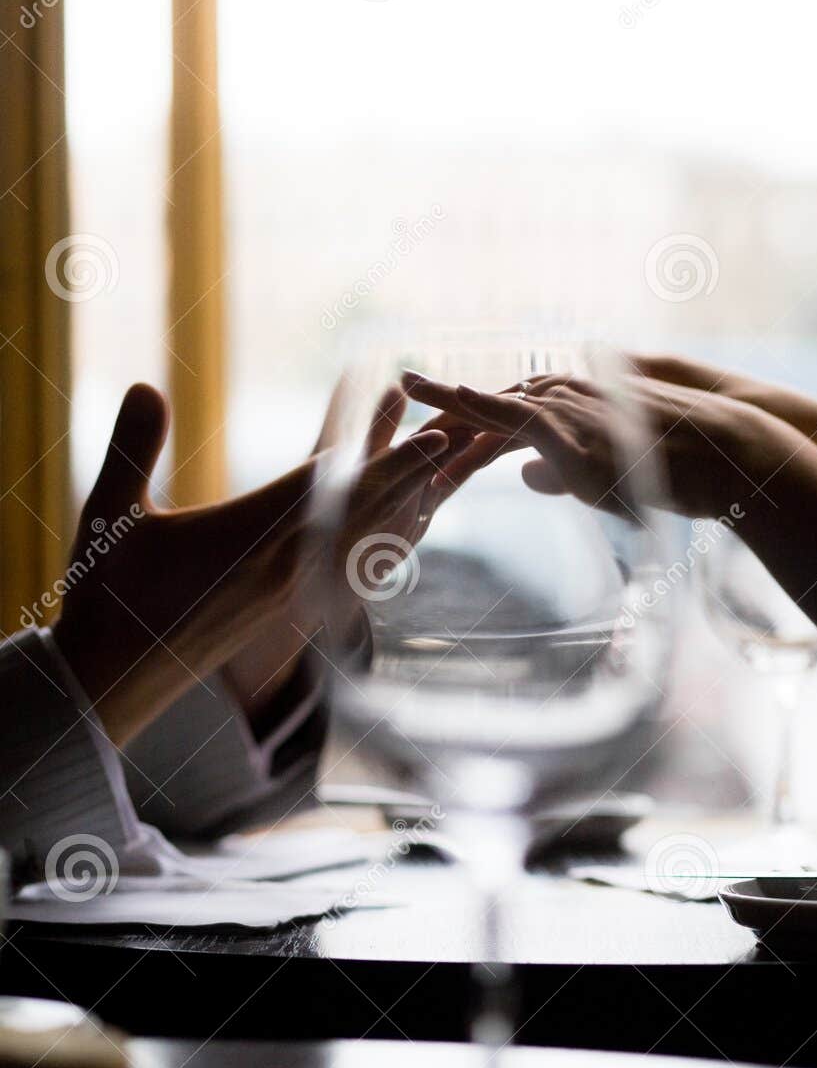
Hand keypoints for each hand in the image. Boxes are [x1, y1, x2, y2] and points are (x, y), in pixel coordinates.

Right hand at [51, 384, 447, 745]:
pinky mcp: (284, 613)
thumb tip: (142, 383)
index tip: (434, 435)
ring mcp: (289, 595)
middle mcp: (283, 569)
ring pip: (363, 543)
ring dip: (404, 502)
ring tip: (440, 472)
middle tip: (459, 436)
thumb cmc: (107, 600)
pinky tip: (398, 535)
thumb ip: (130, 449)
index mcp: (249, 541)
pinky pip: (349, 572)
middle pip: (367, 511)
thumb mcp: (107, 518)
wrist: (111, 685)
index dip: (388, 459)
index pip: (334, 491)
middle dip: (414, 470)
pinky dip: (380, 544)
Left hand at [400, 369, 762, 520]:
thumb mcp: (605, 477)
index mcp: (569, 408)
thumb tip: (524, 475)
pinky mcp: (573, 423)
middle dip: (438, 409)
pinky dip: (475, 407)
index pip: (501, 413)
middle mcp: (563, 397)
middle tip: (395, 409)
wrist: (719, 458)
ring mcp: (566, 406)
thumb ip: (562, 472)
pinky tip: (445, 405)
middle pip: (485, 404)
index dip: (460, 420)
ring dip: (443, 405)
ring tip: (402, 395)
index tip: (423, 425)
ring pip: (489, 404)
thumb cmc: (674, 473)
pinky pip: (511, 414)